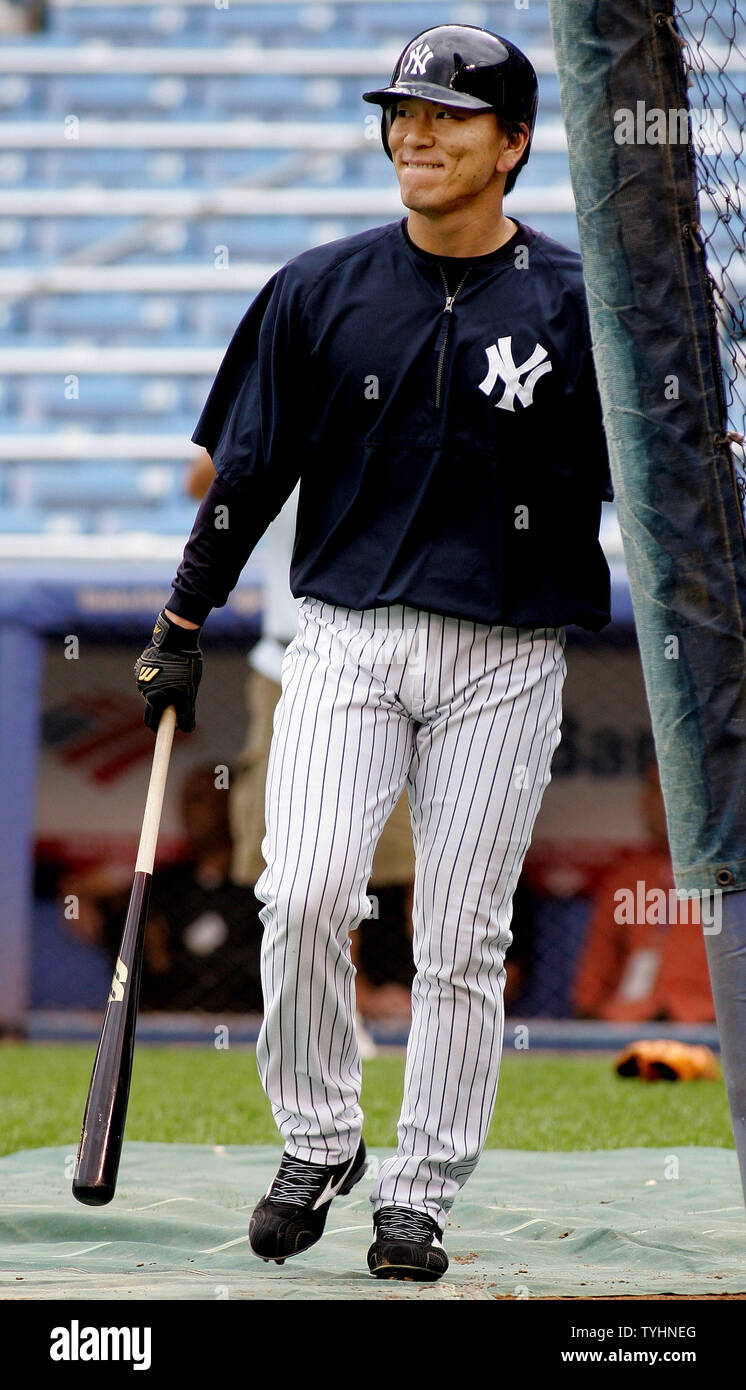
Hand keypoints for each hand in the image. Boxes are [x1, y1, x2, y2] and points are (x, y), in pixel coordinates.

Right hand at [135, 609, 202, 732]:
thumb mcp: (189, 691)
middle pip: (152, 707)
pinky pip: (152, 677)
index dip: (159, 730)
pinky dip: (161, 679)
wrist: (176, 636)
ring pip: (153, 691)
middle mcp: (142, 688)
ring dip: (164, 692)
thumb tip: (186, 729)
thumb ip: (186, 712)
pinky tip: (172, 669)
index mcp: (153, 697)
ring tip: (180, 681)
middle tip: (180, 706)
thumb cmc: (184, 665)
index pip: (151, 722)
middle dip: (164, 710)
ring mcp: (140, 675)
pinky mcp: (142, 663)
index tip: (166, 733)